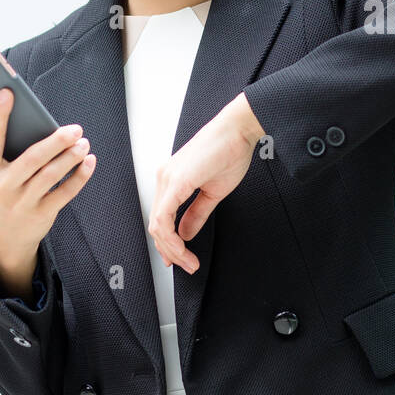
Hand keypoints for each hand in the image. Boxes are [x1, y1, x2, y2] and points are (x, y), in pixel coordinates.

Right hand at [0, 88, 94, 270]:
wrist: (3, 239)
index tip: (9, 93)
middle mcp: (3, 186)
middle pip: (31, 160)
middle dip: (55, 142)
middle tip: (75, 128)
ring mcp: (23, 202)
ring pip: (51, 176)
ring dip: (70, 157)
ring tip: (83, 141)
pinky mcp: (42, 213)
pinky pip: (65, 193)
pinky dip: (80, 176)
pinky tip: (89, 161)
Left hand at [146, 92, 265, 273]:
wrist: (238, 130)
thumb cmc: (230, 151)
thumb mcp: (213, 191)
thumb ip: (197, 213)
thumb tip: (186, 234)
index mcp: (172, 179)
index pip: (162, 218)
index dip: (169, 243)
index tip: (181, 258)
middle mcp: (165, 178)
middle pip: (156, 224)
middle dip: (170, 251)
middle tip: (186, 265)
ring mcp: (167, 179)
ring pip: (157, 224)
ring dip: (172, 249)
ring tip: (188, 261)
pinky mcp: (176, 181)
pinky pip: (164, 218)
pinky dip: (172, 238)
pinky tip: (183, 248)